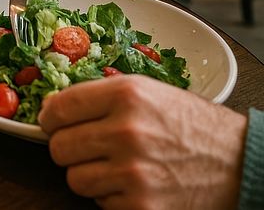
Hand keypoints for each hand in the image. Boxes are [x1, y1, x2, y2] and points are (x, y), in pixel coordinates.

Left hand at [40, 75, 246, 208]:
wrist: (240, 162)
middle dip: (68, 149)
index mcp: (126, 95)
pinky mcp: (142, 207)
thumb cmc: (191, 125)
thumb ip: (100, 96)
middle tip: (85, 148)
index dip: (50, 118)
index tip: (53, 123)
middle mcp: (127, 131)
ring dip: (89, 175)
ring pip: (75, 179)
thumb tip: (53, 108)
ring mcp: (134, 173)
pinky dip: (112, 198)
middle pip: (59, 148)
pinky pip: (100, 204)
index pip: (58, 109)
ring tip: (114, 167)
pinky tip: (134, 184)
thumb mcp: (148, 92)